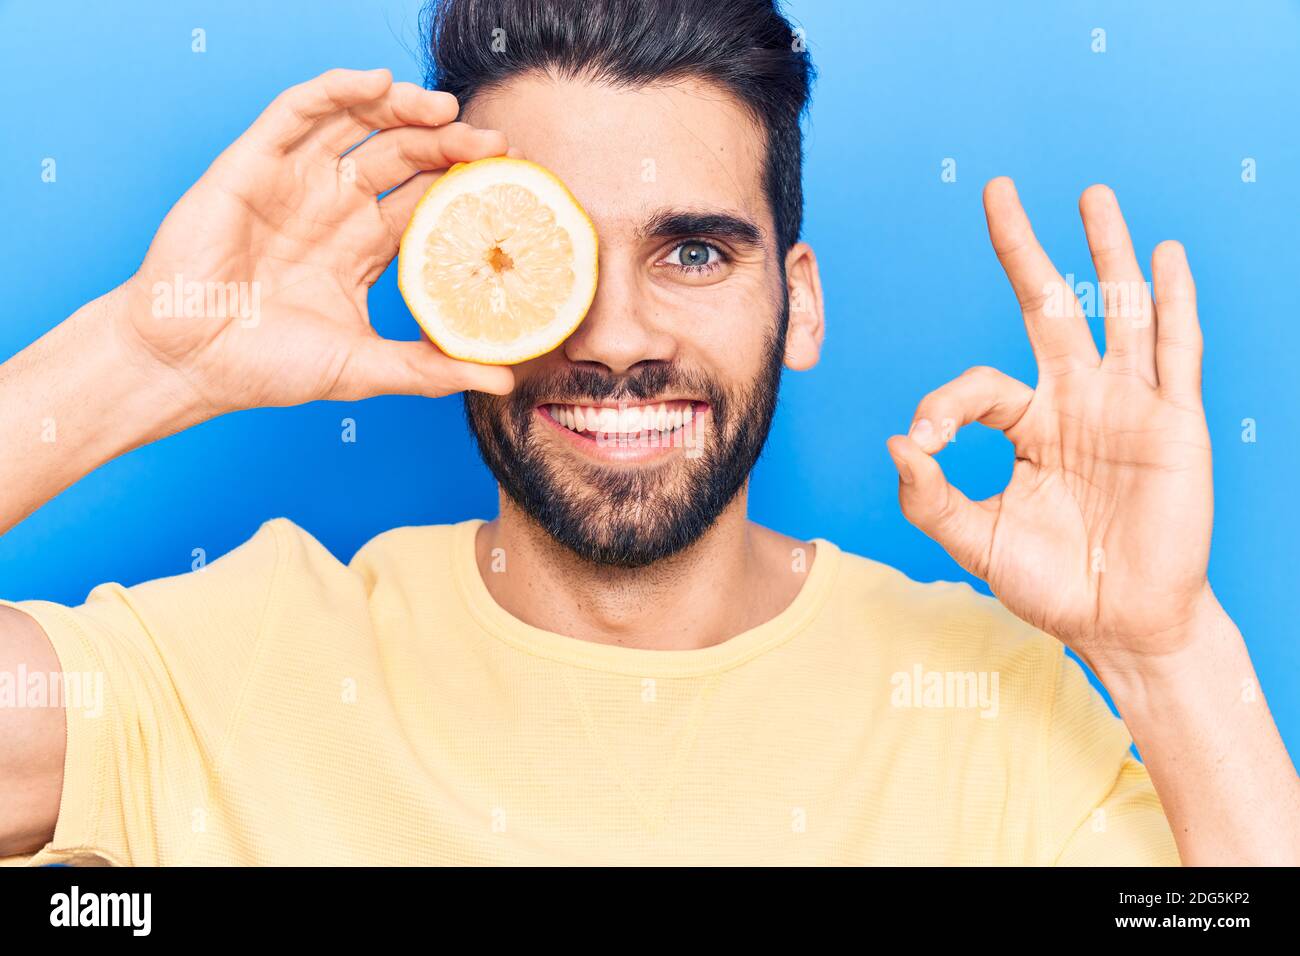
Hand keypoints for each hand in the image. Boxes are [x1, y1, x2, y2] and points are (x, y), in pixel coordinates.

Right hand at [115, 67, 515, 413]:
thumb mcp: (364, 368)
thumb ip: (430, 369)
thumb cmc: (266, 367)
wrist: (187, 362)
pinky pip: (298, 111)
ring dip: (404, 108)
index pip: (426, 200)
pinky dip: (337, 90)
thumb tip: (503, 377)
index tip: (511, 180)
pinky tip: (378, 84)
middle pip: (404, 157)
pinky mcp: (251, 163)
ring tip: (447, 109)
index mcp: (363, 247)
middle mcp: (334, 207)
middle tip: (493, 143)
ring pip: (359, 124)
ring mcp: (295, 181)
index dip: (466, 185)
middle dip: (450, 144)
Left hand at [886, 178, 1212, 668]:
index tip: (926, 441)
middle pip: (1046, 307)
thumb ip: (930, 497)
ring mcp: (1126, 405)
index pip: (978, 386)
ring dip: (1105, 251)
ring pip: (1115, 311)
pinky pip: (1176, 351)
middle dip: (1023, 250)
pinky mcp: (1175, 422)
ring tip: (1091, 195)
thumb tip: (898, 441)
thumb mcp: (976, 542)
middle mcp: (1075, 401)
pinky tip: (1165, 255)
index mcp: (1027, 425)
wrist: (1120, 624)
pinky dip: (1172, 302)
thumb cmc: (1052, 585)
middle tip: (997, 190)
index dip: (945, 404)